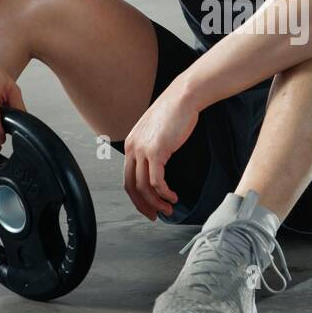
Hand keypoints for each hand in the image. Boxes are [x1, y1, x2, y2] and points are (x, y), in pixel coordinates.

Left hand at [123, 86, 198, 220]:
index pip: (128, 178)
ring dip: (157, 202)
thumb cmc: (175, 112)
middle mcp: (132, 148)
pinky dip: (164, 193)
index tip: (148, 206)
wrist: (183, 97)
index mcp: (131, 144)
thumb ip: (152, 148)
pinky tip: (173, 196)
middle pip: (131, 186)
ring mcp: (143, 150)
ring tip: (169, 209)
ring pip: (144, 187)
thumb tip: (158, 166)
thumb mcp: (157, 132)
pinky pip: (156, 181)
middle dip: (143, 205)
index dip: (137, 196)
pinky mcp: (156, 151)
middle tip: (155, 215)